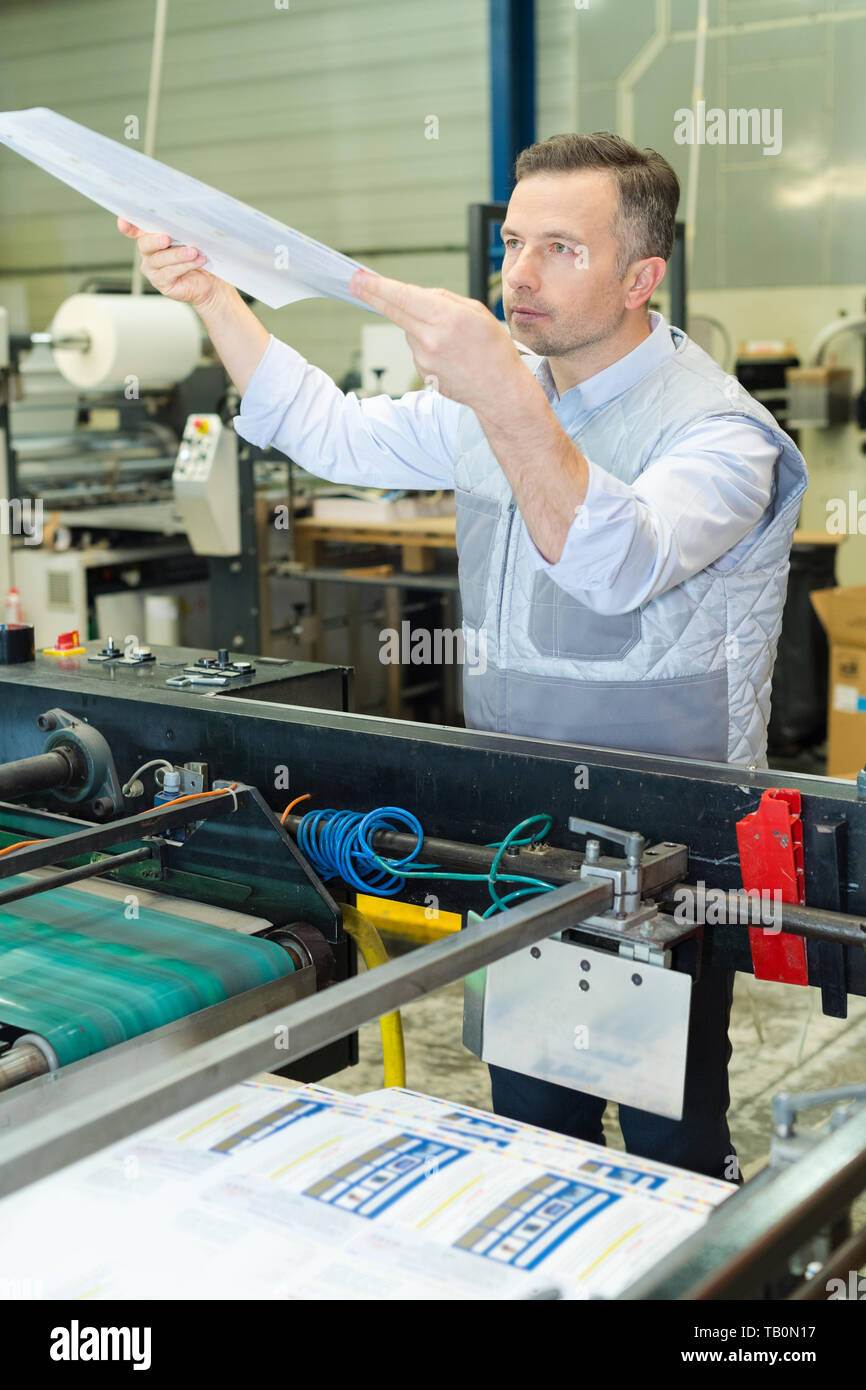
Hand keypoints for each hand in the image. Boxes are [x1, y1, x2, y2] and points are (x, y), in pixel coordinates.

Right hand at [117, 218, 223, 309]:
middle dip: (155, 240)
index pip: (134, 228)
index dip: (127, 225)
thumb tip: (188, 213)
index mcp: (152, 236)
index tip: (123, 222)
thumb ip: (183, 226)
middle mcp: (148, 253)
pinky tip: (197, 261)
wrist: (211, 281)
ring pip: (159, 259)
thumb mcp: (192, 237)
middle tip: (166, 238)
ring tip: (193, 251)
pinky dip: (185, 266)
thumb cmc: (199, 255)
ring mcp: (153, 269)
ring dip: (177, 254)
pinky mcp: (161, 283)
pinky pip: (170, 273)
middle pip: (144, 243)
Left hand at [349, 270, 526, 412]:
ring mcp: (423, 358)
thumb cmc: (493, 349)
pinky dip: (426, 343)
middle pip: (394, 311)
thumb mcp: (477, 312)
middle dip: (372, 295)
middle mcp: (431, 338)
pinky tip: (448, 352)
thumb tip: (418, 294)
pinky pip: (417, 347)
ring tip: (450, 336)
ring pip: (409, 328)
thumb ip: (445, 299)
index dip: (378, 287)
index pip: (403, 297)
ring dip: (418, 324)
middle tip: (355, 283)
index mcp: (447, 318)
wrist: (498, 390)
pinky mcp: (422, 372)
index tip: (360, 278)